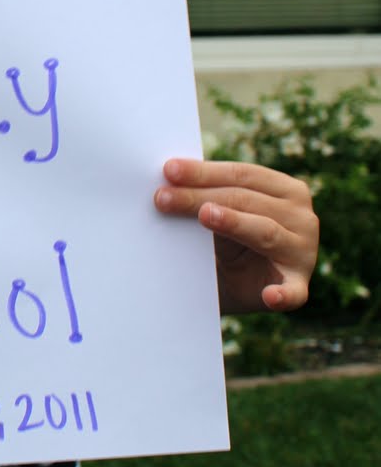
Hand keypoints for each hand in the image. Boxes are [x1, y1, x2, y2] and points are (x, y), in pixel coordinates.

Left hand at [154, 158, 318, 313]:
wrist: (235, 287)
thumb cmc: (228, 243)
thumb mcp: (219, 215)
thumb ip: (205, 197)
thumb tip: (168, 179)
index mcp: (287, 190)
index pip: (242, 175)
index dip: (204, 172)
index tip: (168, 170)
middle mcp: (302, 217)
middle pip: (245, 199)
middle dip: (200, 197)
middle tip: (163, 197)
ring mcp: (304, 253)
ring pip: (264, 231)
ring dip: (233, 223)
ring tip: (205, 215)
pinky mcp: (299, 287)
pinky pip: (292, 292)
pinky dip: (283, 294)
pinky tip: (270, 296)